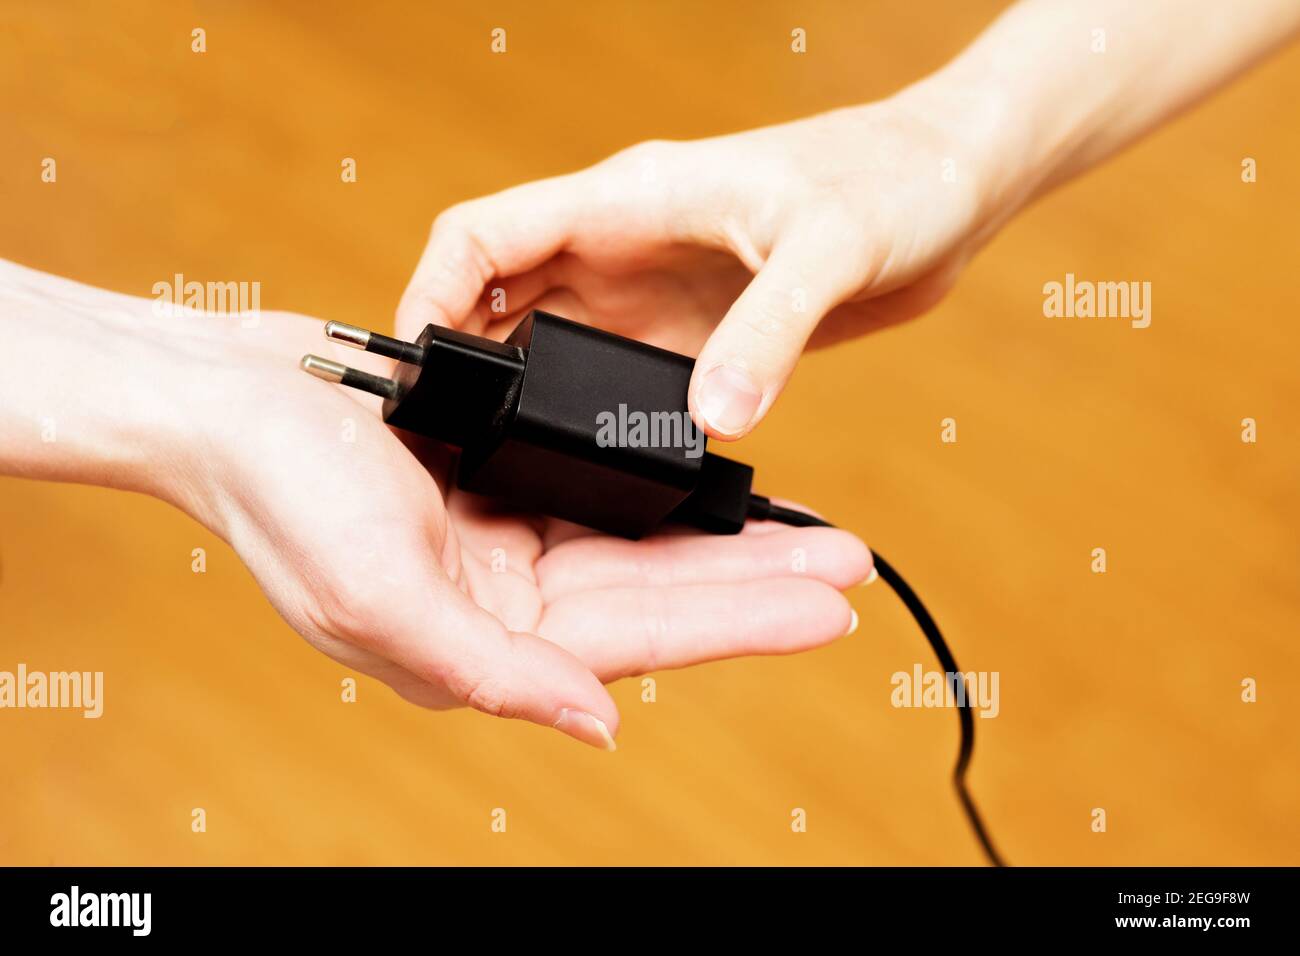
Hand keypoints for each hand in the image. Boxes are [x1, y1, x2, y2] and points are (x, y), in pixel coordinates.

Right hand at [0, 263, 871, 749]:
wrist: (222, 400)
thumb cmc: (281, 497)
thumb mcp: (380, 598)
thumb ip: (496, 674)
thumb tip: (602, 726)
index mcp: (481, 641)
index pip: (636, 640)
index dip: (737, 623)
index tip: (830, 608)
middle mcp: (503, 599)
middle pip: (657, 593)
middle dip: (754, 579)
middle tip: (852, 563)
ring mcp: (501, 538)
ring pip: (638, 541)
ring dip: (721, 534)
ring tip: (814, 527)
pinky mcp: (495, 480)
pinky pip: (598, 488)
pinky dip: (658, 487)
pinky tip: (713, 481)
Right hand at [396, 96, 990, 441]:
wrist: (948, 186)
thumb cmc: (890, 182)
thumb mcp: (825, 250)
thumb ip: (765, 335)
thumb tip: (714, 422)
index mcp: (623, 202)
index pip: (482, 235)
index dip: (431, 294)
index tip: (412, 371)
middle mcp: (620, 250)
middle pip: (500, 305)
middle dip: (466, 372)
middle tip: (443, 456)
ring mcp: (651, 295)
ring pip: (552, 351)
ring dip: (524, 404)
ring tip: (499, 480)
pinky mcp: (691, 334)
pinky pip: (619, 384)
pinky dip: (596, 423)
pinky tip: (597, 474)